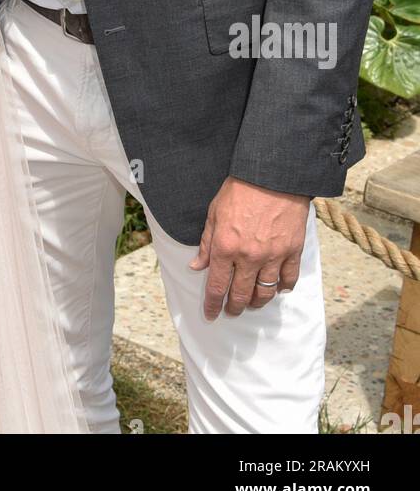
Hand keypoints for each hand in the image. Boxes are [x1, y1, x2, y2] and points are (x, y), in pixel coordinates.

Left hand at [188, 176, 308, 319]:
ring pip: (265, 292)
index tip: (211, 315)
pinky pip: (288, 279)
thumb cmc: (240, 190)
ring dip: (257, 302)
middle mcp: (249, 256)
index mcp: (225, 247)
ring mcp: (273, 256)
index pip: (217, 286)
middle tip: (231, 311)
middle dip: (234, 307)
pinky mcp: (293, 251)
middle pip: (241, 294)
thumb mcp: (214, 213)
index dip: (212, 304)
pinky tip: (277, 288)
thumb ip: (206, 243)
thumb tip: (197, 267)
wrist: (272, 175)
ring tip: (252, 302)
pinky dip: (282, 288)